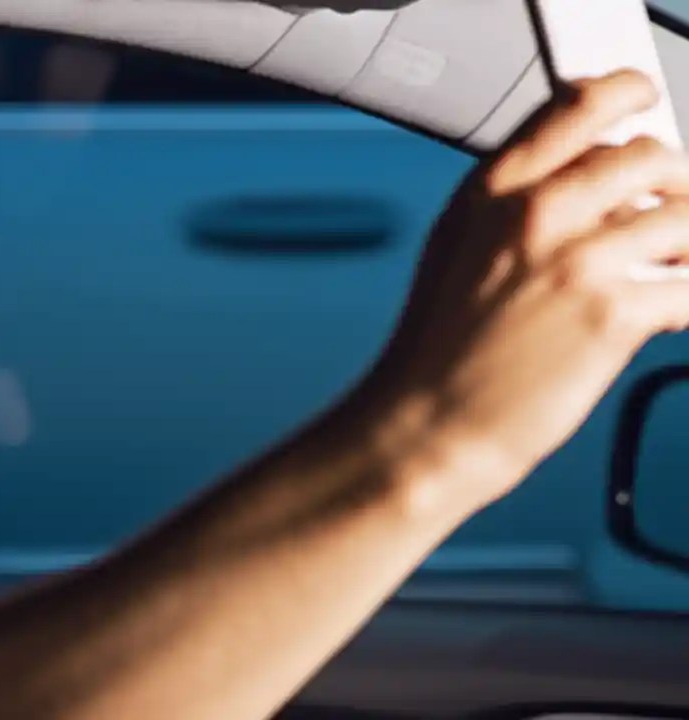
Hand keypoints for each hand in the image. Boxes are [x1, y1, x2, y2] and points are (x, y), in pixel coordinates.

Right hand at [364, 70, 688, 508]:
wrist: (428, 425)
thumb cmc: (438, 350)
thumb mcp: (455, 248)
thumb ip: (513, 201)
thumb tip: (587, 176)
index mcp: (491, 190)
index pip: (581, 104)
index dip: (629, 96)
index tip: (645, 103)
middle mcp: (534, 213)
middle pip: (651, 155)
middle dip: (673, 184)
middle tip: (666, 214)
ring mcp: (576, 261)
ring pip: (687, 214)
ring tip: (669, 270)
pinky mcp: (612, 315)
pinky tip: (666, 314)